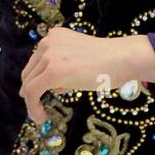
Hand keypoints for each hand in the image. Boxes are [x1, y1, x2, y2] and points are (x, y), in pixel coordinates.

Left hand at [19, 27, 154, 123]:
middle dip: (31, 91)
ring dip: (31, 102)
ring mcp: (49, 56)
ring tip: (39, 116)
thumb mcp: (80, 59)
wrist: (124, 59)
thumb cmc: (110, 62)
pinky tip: (39, 117)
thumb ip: (64, 68)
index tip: (36, 95)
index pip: (37, 61)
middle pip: (29, 72)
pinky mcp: (52, 71)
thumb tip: (52, 88)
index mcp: (55, 36)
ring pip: (29, 84)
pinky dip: (32, 106)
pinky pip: (33, 92)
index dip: (34, 80)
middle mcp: (48, 42)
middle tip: (36, 107)